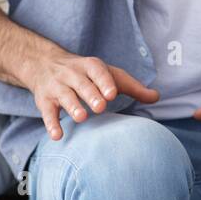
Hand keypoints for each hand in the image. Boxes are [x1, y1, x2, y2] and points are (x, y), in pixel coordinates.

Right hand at [20, 51, 158, 140]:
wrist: (44, 63)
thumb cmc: (86, 74)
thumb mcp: (109, 75)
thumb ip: (132, 87)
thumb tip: (157, 97)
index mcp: (91, 66)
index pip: (98, 72)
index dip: (105, 82)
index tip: (112, 93)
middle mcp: (72, 74)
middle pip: (82, 84)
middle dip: (90, 94)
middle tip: (101, 107)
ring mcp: (57, 87)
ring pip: (64, 96)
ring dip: (72, 106)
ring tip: (81, 117)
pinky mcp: (44, 101)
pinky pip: (47, 112)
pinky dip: (51, 124)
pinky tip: (57, 136)